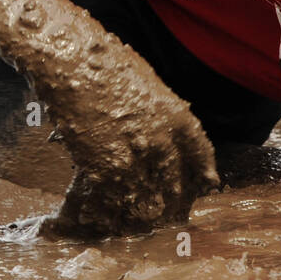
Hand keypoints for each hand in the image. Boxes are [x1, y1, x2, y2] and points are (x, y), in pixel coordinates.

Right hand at [37, 41, 218, 238]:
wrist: (73, 61)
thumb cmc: (106, 63)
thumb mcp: (147, 86)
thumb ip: (157, 116)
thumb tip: (157, 140)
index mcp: (177, 116)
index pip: (199, 152)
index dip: (203, 169)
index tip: (207, 181)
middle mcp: (162, 141)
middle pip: (175, 183)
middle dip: (173, 199)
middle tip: (168, 208)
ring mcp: (134, 158)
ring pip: (145, 198)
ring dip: (142, 210)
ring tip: (138, 218)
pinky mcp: (103, 169)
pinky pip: (114, 199)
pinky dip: (110, 210)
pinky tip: (106, 214)